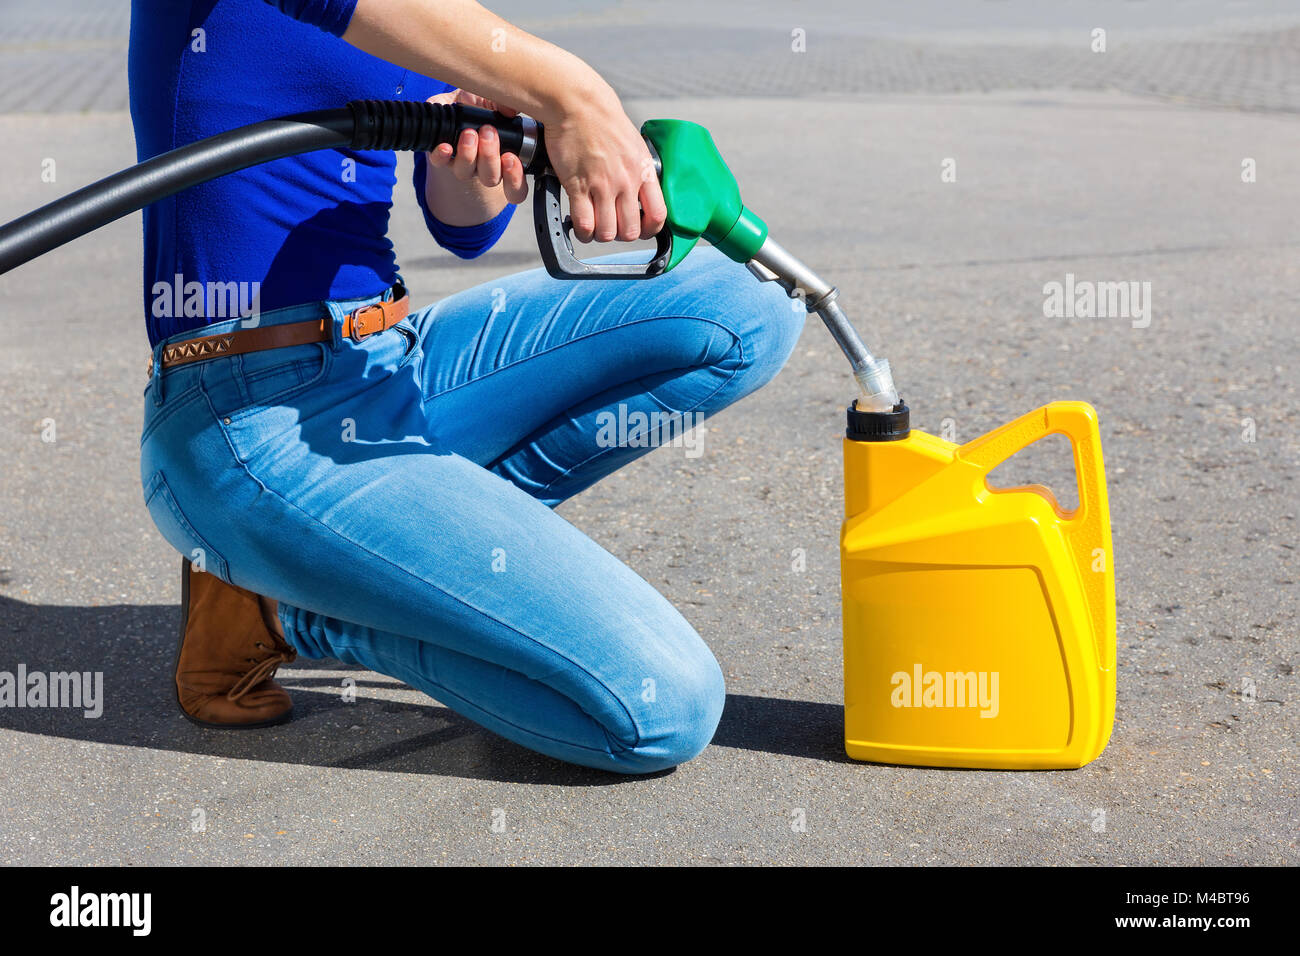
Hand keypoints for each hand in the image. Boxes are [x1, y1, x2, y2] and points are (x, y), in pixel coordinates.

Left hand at [425, 89, 528, 204]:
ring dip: (468, 154)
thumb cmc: (478, 105)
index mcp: (503, 161)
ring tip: (469, 133)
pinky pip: (439, 163)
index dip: (514, 178)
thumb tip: (510, 111)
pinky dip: (441, 156)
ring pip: (466, 173)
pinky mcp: (440, 157)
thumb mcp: (492, 100)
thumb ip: (503, 104)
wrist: (453, 102)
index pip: (515, 187)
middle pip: (490, 178)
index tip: (511, 158)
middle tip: (488, 132)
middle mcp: (483, 168)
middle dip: (490, 156)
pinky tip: (444, 146)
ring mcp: (461, 164)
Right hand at [539, 83, 666, 242]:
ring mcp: (603, 185)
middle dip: (620, 235)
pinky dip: (581, 231)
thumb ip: (638, 170)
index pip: (658, 215)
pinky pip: (584, 224)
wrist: (577, 103)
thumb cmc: (603, 120)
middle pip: (630, 231)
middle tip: (610, 225)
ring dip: (599, 234)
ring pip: (607, 233)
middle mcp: (626, 181)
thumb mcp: (634, 144)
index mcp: (644, 171)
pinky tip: (577, 222)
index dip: (649, 230)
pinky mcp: (578, 186)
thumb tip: (639, 193)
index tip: (639, 229)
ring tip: (592, 224)